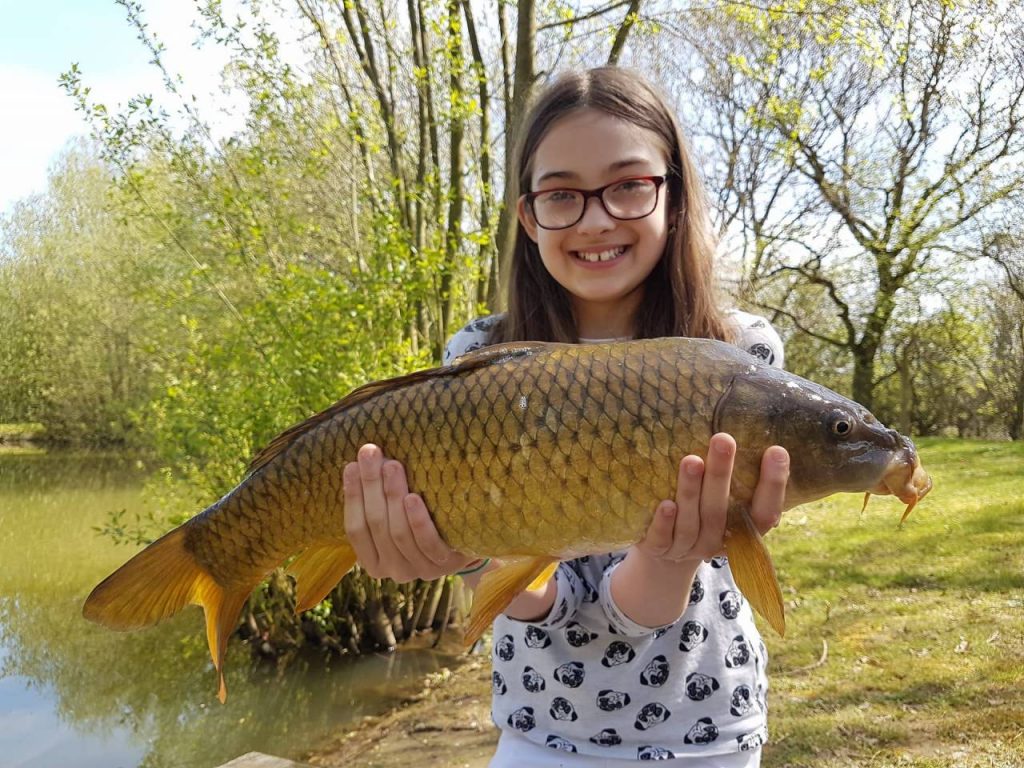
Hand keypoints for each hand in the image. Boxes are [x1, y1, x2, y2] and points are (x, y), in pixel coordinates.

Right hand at [342, 444, 475, 581]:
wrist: (466, 544)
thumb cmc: (423, 522)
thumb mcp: (397, 516)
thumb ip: (379, 498)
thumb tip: (365, 456)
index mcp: (373, 561)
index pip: (355, 529)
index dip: (352, 497)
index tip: (351, 465)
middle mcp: (392, 570)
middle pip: (376, 524)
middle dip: (371, 485)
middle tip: (371, 454)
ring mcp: (418, 569)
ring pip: (399, 532)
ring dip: (393, 496)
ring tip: (392, 466)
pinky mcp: (443, 564)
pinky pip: (427, 542)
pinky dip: (417, 520)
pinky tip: (413, 497)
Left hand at [634, 434, 789, 563]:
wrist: (663, 552)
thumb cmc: (701, 512)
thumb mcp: (723, 499)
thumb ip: (736, 476)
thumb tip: (745, 420)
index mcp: (742, 530)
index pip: (765, 511)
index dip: (773, 485)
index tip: (776, 450)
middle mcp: (717, 542)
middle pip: (721, 511)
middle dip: (722, 475)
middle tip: (723, 439)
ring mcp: (688, 549)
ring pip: (692, 522)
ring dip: (691, 491)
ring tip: (691, 461)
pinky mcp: (659, 550)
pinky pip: (663, 539)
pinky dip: (665, 523)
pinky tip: (665, 504)